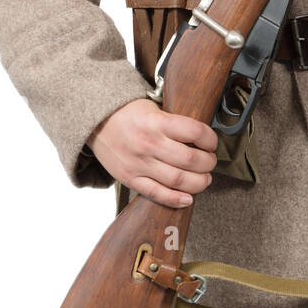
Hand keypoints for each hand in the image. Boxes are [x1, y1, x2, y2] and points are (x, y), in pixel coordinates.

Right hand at [87, 98, 218, 208]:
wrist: (95, 122)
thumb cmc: (128, 114)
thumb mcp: (152, 107)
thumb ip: (174, 122)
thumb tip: (202, 136)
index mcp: (157, 122)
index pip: (195, 131)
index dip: (210, 139)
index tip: (212, 142)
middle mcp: (149, 144)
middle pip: (191, 160)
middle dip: (208, 163)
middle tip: (211, 162)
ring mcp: (139, 163)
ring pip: (178, 180)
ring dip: (199, 182)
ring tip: (204, 178)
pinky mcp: (130, 179)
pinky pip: (157, 194)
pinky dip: (176, 200)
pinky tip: (188, 198)